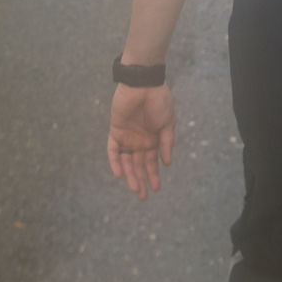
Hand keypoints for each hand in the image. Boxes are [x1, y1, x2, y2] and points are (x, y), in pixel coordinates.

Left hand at [108, 84, 175, 198]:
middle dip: (141, 181)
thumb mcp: (168, 123)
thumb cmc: (159, 102)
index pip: (151, 162)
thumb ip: (166, 143)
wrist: (143, 84)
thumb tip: (166, 163)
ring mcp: (127, 136)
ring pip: (126, 161)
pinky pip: (113, 149)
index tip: (156, 189)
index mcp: (153, 139)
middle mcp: (140, 140)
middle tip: (143, 197)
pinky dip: (115, 161)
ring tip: (135, 189)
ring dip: (130, 175)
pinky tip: (119, 174)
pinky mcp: (116, 130)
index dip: (154, 175)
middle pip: (138, 165)